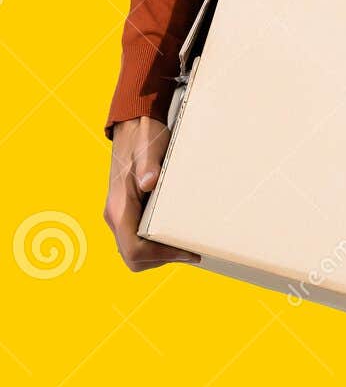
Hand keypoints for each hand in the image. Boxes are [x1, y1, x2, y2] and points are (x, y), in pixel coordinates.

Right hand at [104, 116, 197, 270]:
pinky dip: (156, 243)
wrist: (133, 127)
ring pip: (134, 251)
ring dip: (159, 253)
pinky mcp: (128, 212)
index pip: (132, 249)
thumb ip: (150, 166)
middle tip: (188, 251)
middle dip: (161, 259)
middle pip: (133, 257)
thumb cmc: (143, 138)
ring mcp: (120, 215)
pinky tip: (175, 232)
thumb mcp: (150, 148)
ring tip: (185, 243)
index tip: (186, 251)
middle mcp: (116, 215)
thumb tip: (150, 183)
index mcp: (120, 206)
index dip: (159, 256)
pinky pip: (138, 238)